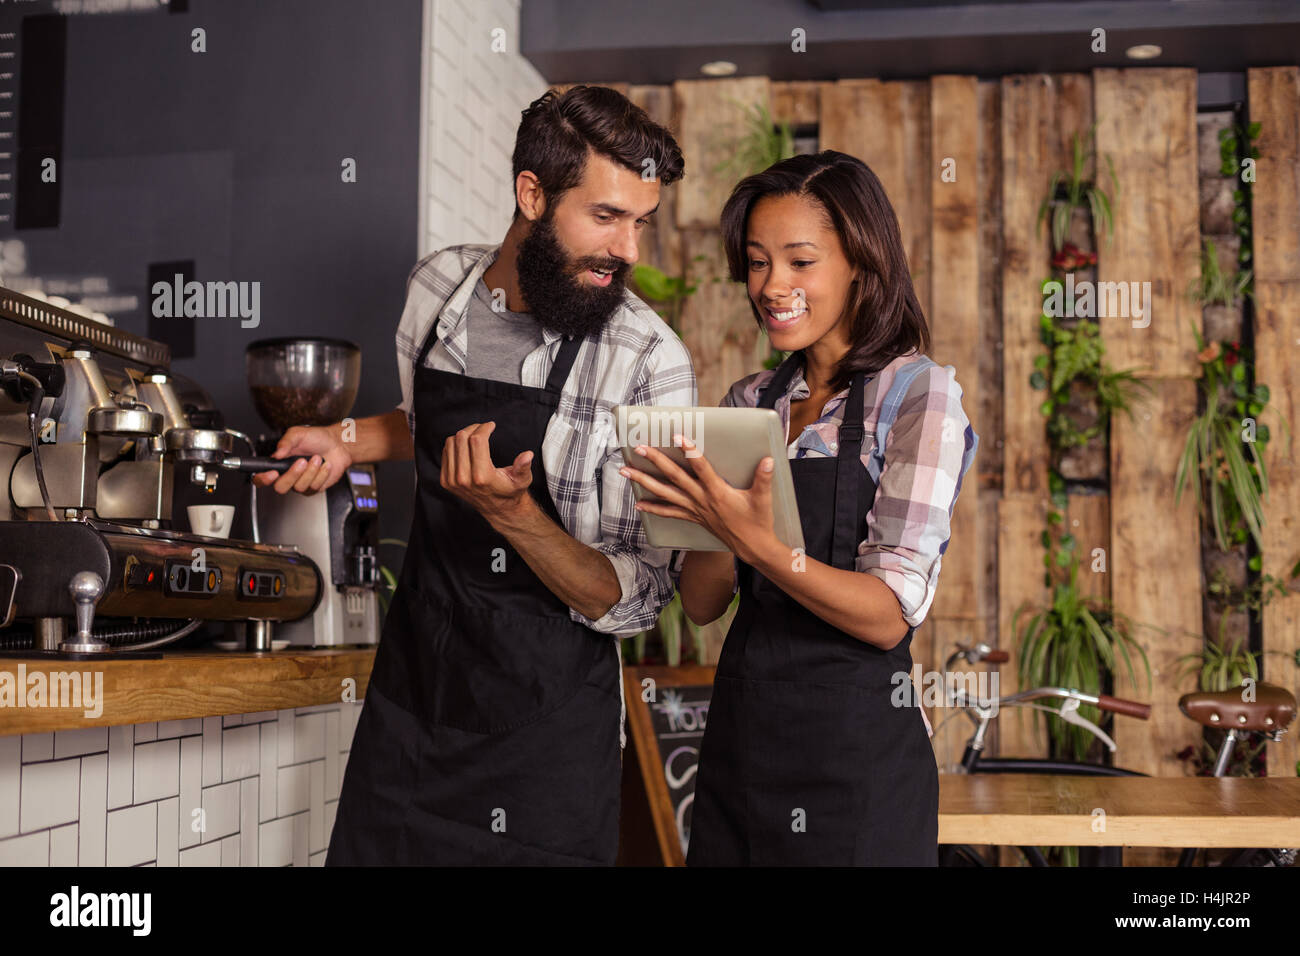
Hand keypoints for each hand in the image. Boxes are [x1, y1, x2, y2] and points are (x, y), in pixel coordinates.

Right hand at [251, 423, 351, 494]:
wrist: (338, 444)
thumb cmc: (317, 438)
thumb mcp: (298, 434)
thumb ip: (285, 442)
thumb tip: (276, 454)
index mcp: (279, 463)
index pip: (261, 478)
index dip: (263, 479)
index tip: (272, 473)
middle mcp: (288, 475)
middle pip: (280, 487)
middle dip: (292, 474)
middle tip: (302, 461)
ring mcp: (301, 483)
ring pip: (299, 487)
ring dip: (311, 471)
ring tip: (317, 458)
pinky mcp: (314, 487)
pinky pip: (314, 486)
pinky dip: (321, 474)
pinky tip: (325, 464)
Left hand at [440, 421, 534, 524]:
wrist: (498, 509)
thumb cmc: (510, 491)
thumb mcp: (522, 480)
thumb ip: (523, 467)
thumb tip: (527, 455)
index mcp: (482, 476)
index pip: (476, 440)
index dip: (484, 428)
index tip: (491, 426)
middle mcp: (464, 479)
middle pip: (461, 438)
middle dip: (474, 428)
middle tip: (483, 428)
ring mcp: (453, 480)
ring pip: (451, 443)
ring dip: (463, 435)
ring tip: (475, 436)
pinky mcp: (446, 481)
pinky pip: (445, 452)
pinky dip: (455, 445)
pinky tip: (467, 446)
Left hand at [619, 433, 778, 563]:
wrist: (753, 547)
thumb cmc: (758, 522)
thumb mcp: (763, 499)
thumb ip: (764, 478)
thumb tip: (768, 459)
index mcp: (718, 492)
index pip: (701, 467)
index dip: (689, 452)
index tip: (677, 437)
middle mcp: (702, 500)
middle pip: (674, 477)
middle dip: (655, 461)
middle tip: (639, 448)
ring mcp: (695, 510)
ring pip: (665, 494)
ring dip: (644, 482)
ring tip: (625, 472)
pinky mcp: (694, 518)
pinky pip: (669, 513)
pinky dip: (653, 509)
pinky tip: (639, 505)